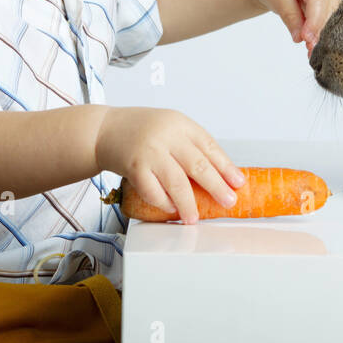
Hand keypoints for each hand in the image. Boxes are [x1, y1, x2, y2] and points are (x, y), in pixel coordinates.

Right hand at [94, 107, 245, 223]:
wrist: (103, 129)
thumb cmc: (141, 131)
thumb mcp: (169, 127)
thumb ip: (190, 146)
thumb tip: (219, 174)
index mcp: (180, 124)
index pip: (210, 146)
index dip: (226, 166)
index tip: (239, 182)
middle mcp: (167, 136)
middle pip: (198, 165)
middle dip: (216, 186)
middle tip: (228, 201)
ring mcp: (150, 151)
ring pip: (177, 182)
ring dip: (189, 203)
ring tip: (195, 217)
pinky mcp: (134, 167)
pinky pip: (153, 191)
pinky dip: (163, 202)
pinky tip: (170, 208)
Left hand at [251, 0, 342, 55]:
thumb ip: (290, 17)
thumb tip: (300, 37)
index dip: (315, 21)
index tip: (307, 39)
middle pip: (331, 9)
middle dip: (321, 31)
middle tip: (310, 50)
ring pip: (335, 16)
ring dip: (324, 34)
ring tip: (311, 50)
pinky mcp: (334, 0)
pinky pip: (333, 18)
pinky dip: (323, 31)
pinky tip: (315, 44)